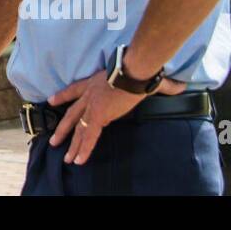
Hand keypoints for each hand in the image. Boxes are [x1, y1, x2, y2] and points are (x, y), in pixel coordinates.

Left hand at [46, 70, 186, 164]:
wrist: (133, 69)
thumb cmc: (140, 69)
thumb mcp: (142, 74)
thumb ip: (159, 83)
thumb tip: (178, 86)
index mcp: (94, 81)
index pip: (74, 90)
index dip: (62, 96)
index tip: (51, 101)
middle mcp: (89, 94)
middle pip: (72, 114)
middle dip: (63, 128)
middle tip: (54, 140)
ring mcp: (92, 106)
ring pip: (79, 129)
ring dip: (72, 145)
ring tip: (66, 157)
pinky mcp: (98, 116)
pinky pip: (89, 136)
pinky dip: (84, 149)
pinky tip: (78, 160)